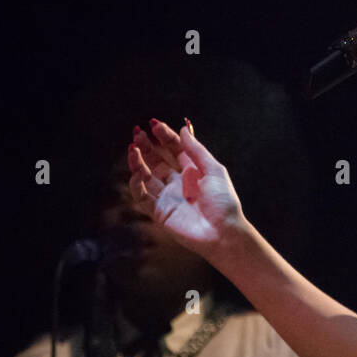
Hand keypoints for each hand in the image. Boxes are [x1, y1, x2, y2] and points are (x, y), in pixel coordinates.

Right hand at [127, 119, 248, 261]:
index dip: (164, 137)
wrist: (223, 232)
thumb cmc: (223, 201)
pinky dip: (136, 185)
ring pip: (146, 177)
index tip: (154, 124)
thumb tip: (182, 129)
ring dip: (137, 162)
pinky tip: (137, 173)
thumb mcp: (214, 170)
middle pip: (157, 160)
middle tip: (137, 132)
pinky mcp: (159, 212)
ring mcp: (167, 197)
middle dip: (147, 146)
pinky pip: (142, 197)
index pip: (174, 149)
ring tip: (133, 148)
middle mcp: (178, 182)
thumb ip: (196, 151)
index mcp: (193, 171)